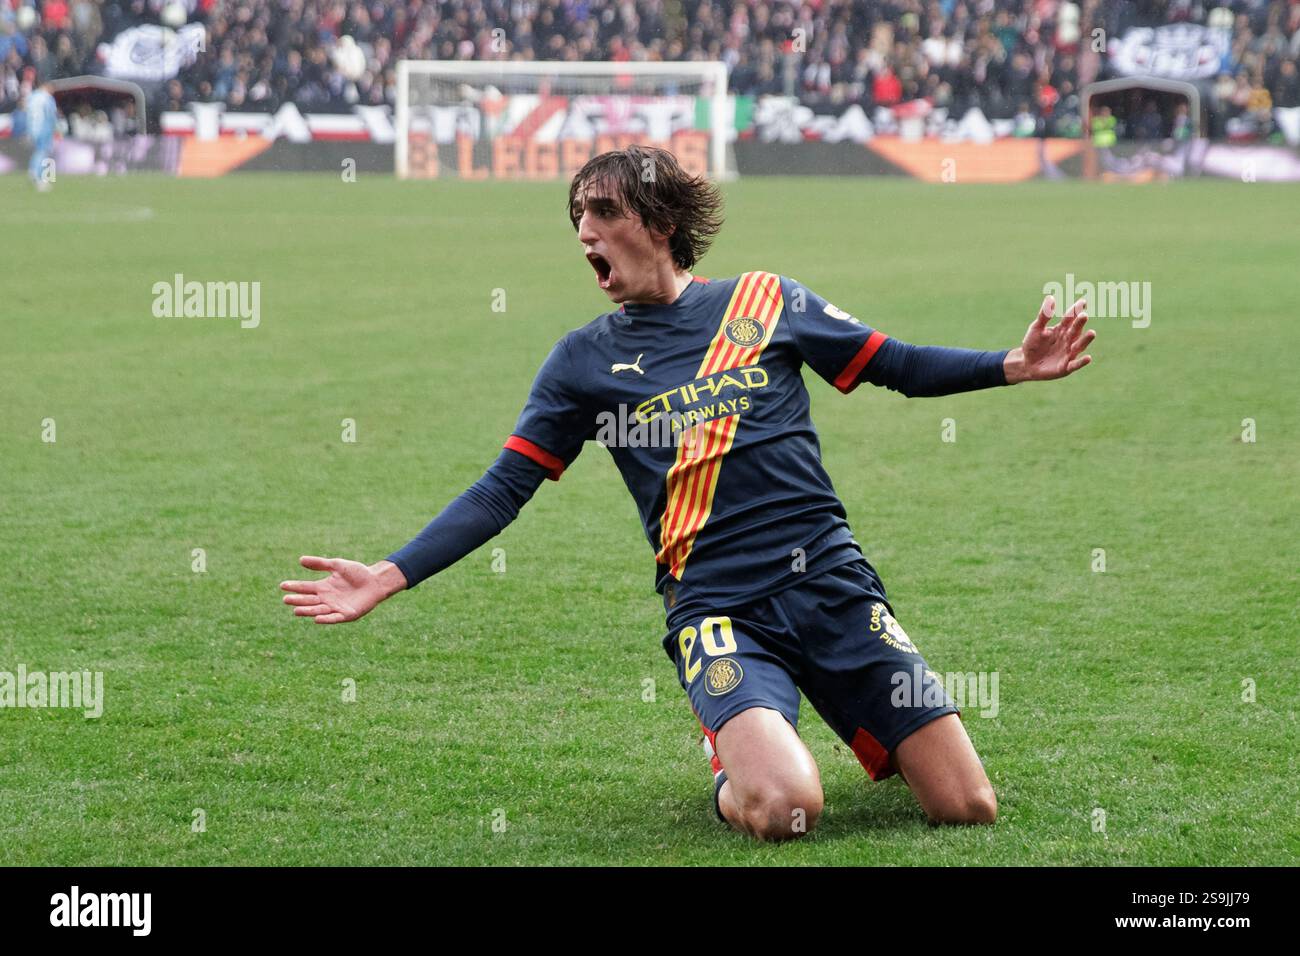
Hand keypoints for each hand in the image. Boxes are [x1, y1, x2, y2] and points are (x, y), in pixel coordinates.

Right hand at [279, 556, 405, 624]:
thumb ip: (320, 564)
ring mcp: (336, 607)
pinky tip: (316, 618)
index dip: (294, 587)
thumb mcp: (337, 565)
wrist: (375, 581)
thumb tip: (300, 560)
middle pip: (309, 601)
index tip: (282, 585)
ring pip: (318, 610)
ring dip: (307, 611)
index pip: (305, 588)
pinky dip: (325, 619)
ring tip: (296, 610)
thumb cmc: (357, 572)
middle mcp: (327, 599)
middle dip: (298, 600)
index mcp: (323, 587)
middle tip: (286, 599)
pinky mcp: (346, 615)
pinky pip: (334, 618)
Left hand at [1004, 295, 1096, 383]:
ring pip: (1079, 346)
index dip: (1076, 310)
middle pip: (1075, 330)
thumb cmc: (1032, 344)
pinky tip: (1088, 358)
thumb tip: (1051, 297)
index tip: (1083, 302)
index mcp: (1062, 329)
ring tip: (1092, 333)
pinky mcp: (1065, 367)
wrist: (1026, 364)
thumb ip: (1044, 315)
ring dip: (1085, 340)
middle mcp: (1068, 340)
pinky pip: (1075, 364)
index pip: (1070, 317)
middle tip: (1083, 316)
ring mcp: (1068, 353)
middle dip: (1080, 323)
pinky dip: (1081, 362)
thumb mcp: (1036, 328)